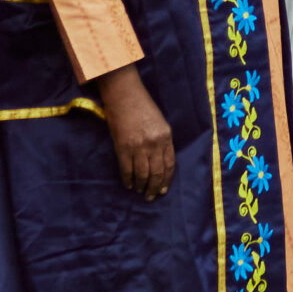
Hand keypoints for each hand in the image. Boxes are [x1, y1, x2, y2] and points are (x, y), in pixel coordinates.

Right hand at [93, 64, 173, 200]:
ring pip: (143, 173)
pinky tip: (128, 185)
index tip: (163, 189)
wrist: (124, 95)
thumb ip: (161, 141)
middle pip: (157, 172)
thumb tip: (158, 162)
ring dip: (142, 186)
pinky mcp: (123, 147)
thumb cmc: (142, 107)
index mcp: (166, 136)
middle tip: (151, 196)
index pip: (169, 164)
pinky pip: (127, 168)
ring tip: (140, 192)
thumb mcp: (159, 123)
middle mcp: (154, 143)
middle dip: (154, 187)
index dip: (166, 179)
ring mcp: (138, 146)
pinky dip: (128, 179)